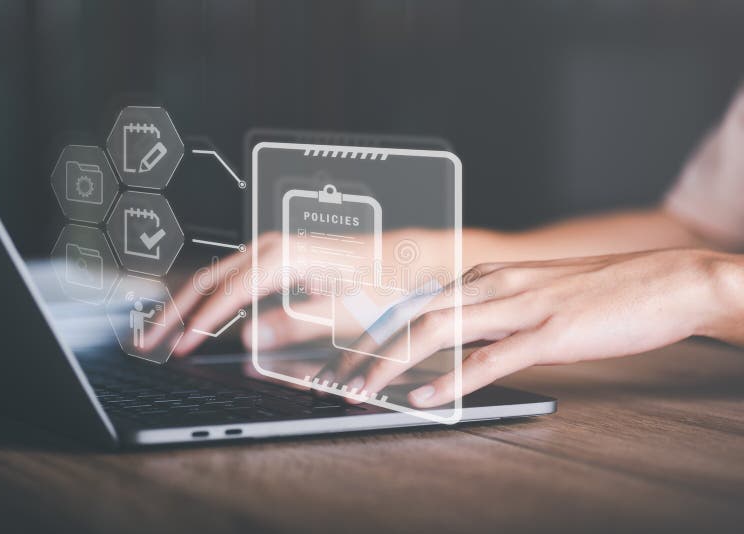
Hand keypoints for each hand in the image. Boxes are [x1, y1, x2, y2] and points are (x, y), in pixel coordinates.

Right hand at [159, 229, 460, 355]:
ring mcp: (270, 247)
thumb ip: (294, 324)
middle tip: (146, 342)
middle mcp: (270, 245)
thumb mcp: (345, 310)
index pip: (227, 292)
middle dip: (173, 311)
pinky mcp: (273, 256)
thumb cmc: (379, 282)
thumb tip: (247, 338)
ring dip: (182, 304)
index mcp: (284, 256)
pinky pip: (227, 275)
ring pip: (212, 275)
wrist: (401, 257)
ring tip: (157, 331)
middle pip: (207, 278)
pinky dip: (203, 297)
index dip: (199, 323)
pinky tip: (193, 314)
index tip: (179, 349)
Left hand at [318, 249, 743, 407]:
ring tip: (364, 391)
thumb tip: (456, 349)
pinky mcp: (551, 332)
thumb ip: (491, 318)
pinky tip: (426, 398)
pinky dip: (450, 379)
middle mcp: (494, 285)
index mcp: (487, 276)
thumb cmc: (598, 293)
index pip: (416, 304)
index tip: (347, 358)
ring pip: (439, 331)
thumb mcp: (531, 297)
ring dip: (393, 364)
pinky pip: (490, 358)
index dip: (375, 333)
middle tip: (338, 381)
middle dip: (368, 352)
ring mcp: (521, 307)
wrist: (666, 280)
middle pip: (413, 317)